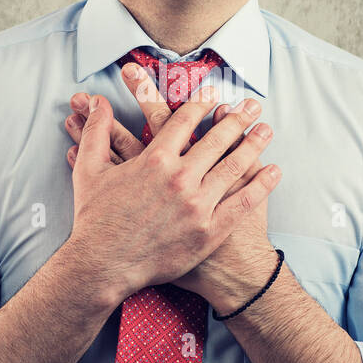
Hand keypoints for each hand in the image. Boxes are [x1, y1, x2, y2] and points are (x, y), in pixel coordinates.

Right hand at [63, 64, 280, 305]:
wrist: (102, 266)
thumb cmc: (95, 219)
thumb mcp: (89, 169)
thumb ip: (95, 131)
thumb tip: (95, 102)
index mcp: (154, 159)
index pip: (185, 121)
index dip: (202, 104)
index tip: (215, 95)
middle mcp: (180, 178)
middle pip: (217, 139)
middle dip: (237, 119)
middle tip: (252, 106)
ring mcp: (197, 206)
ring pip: (234, 167)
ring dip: (253, 145)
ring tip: (266, 130)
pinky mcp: (208, 232)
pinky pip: (242, 203)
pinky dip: (260, 185)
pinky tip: (273, 171)